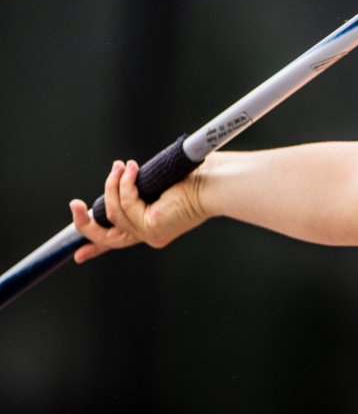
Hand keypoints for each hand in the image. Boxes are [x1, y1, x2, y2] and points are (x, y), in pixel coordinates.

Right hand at [69, 159, 209, 262]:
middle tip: (74, 205)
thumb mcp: (161, 183)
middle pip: (106, 238)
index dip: (96, 247)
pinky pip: (125, 203)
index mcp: (156, 225)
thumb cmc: (202, 176)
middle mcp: (152, 233)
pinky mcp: (151, 225)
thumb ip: (139, 186)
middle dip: (85, 223)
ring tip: (121, 165)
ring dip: (112, 186)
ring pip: (112, 214)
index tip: (78, 254)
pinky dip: (124, 184)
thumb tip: (122, 172)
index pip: (121, 240)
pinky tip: (131, 168)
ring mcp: (151, 233)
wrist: (221, 181)